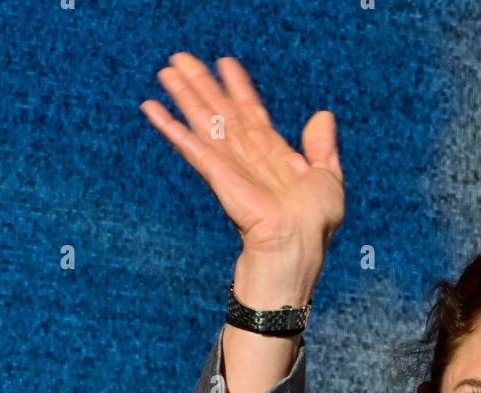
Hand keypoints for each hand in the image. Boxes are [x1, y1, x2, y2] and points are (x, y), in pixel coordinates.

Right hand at [141, 52, 343, 270]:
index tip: (225, 63)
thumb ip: (322, 148)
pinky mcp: (217, 176)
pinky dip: (171, 127)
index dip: (239, 88)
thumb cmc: (315, 226)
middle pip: (221, 112)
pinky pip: (191, 146)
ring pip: (204, 122)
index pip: (252, 113)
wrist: (297, 247)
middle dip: (202, 84)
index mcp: (275, 156)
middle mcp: (249, 157)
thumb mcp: (328, 180)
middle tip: (181, 58)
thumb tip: (322, 114)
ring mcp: (230, 166)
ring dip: (184, 95)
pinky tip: (152, 108)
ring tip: (166, 70)